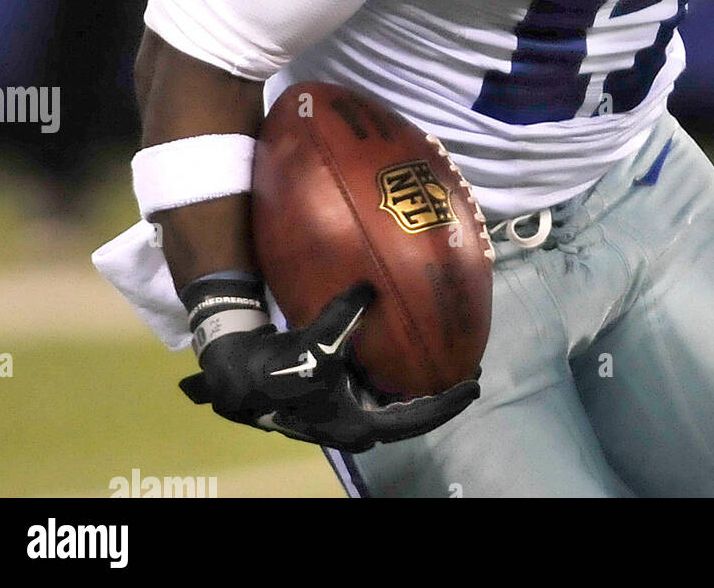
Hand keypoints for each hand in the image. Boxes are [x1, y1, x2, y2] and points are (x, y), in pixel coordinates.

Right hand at [180, 281, 479, 451]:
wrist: (239, 377)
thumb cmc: (278, 370)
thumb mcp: (313, 344)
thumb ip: (344, 315)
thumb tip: (370, 287)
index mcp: (356, 424)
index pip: (415, 421)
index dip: (446, 404)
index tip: (474, 386)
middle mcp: (355, 425)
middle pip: (409, 416)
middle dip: (438, 395)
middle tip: (468, 370)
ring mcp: (346, 413)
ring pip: (393, 404)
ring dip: (418, 387)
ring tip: (446, 361)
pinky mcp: (337, 398)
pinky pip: (377, 389)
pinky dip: (395, 375)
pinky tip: (406, 352)